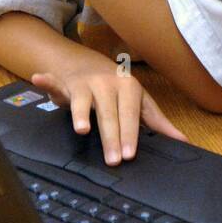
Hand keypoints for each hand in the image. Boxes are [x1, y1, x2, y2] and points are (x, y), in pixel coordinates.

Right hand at [30, 65, 187, 164]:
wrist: (89, 62)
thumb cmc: (117, 87)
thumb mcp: (139, 101)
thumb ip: (157, 121)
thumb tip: (182, 141)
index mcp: (127, 87)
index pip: (130, 114)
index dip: (130, 134)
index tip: (130, 155)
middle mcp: (106, 83)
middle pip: (109, 114)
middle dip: (111, 137)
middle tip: (113, 160)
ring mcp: (84, 83)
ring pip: (83, 101)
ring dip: (81, 113)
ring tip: (81, 130)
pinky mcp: (64, 82)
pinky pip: (54, 81)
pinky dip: (47, 80)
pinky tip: (39, 78)